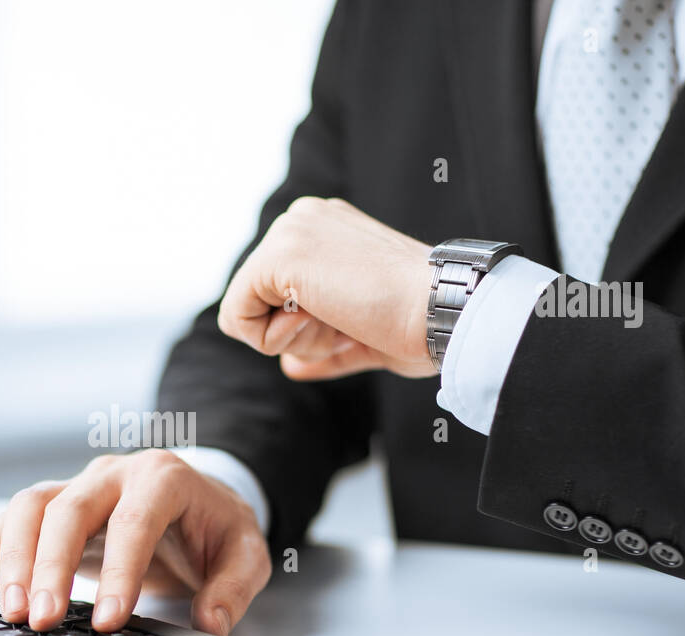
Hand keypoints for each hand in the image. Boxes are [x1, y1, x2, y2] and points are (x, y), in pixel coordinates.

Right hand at [0, 450, 270, 635]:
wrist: (200, 498)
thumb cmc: (217, 528)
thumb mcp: (246, 554)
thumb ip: (232, 588)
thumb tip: (210, 623)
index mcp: (164, 478)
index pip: (134, 522)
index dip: (119, 572)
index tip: (108, 621)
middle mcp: (114, 474)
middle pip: (70, 510)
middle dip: (52, 568)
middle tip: (43, 621)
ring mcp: (79, 483)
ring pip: (31, 507)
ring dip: (14, 558)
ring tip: (12, 610)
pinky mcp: (56, 502)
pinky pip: (14, 517)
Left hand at [217, 196, 435, 379]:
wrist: (446, 309)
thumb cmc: (420, 324)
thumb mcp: (364, 335)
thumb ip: (322, 346)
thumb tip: (291, 366)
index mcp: (323, 229)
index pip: (274, 291)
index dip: (304, 328)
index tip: (353, 321)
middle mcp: (302, 220)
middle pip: (256, 301)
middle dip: (296, 333)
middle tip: (350, 322)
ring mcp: (289, 232)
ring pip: (245, 311)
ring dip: (292, 338)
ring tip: (343, 318)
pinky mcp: (278, 256)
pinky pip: (237, 317)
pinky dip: (272, 339)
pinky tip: (321, 320)